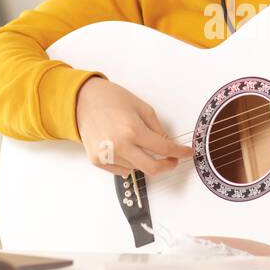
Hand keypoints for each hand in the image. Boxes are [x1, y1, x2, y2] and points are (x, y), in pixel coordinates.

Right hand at [74, 76, 193, 177]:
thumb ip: (157, 128)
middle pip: (152, 168)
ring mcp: (107, 155)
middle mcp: (120, 145)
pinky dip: (128, 162)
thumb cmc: (112, 99)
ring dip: (143, 160)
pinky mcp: (97, 161)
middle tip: (172, 161)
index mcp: (133, 129)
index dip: (179, 152)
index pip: (164, 148)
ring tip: (134, 142)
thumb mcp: (142, 107)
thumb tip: (167, 145)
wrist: (82, 100)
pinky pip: (122, 170)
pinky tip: (121, 146)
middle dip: (167, 166)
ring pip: (137, 168)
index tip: (187, 153)